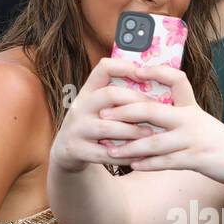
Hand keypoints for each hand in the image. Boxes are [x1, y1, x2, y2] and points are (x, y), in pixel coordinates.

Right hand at [50, 56, 162, 172]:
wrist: (68, 150)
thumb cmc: (94, 123)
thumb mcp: (99, 105)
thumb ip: (120, 96)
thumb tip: (156, 85)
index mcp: (88, 91)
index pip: (104, 68)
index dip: (124, 67)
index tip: (143, 74)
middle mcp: (80, 106)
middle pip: (109, 95)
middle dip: (136, 101)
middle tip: (156, 109)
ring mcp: (76, 128)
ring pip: (107, 127)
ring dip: (132, 131)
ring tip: (150, 133)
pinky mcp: (76, 150)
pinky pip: (104, 153)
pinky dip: (123, 155)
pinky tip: (139, 156)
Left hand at [95, 63, 223, 183]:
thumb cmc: (216, 140)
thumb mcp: (200, 120)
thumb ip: (178, 114)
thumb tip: (149, 111)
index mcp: (191, 106)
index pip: (175, 79)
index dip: (156, 72)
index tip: (134, 70)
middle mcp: (191, 119)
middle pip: (153, 111)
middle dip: (124, 113)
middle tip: (103, 115)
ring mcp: (193, 139)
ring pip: (154, 142)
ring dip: (130, 147)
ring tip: (111, 150)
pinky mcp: (196, 159)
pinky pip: (166, 162)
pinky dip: (148, 164)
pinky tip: (132, 165)